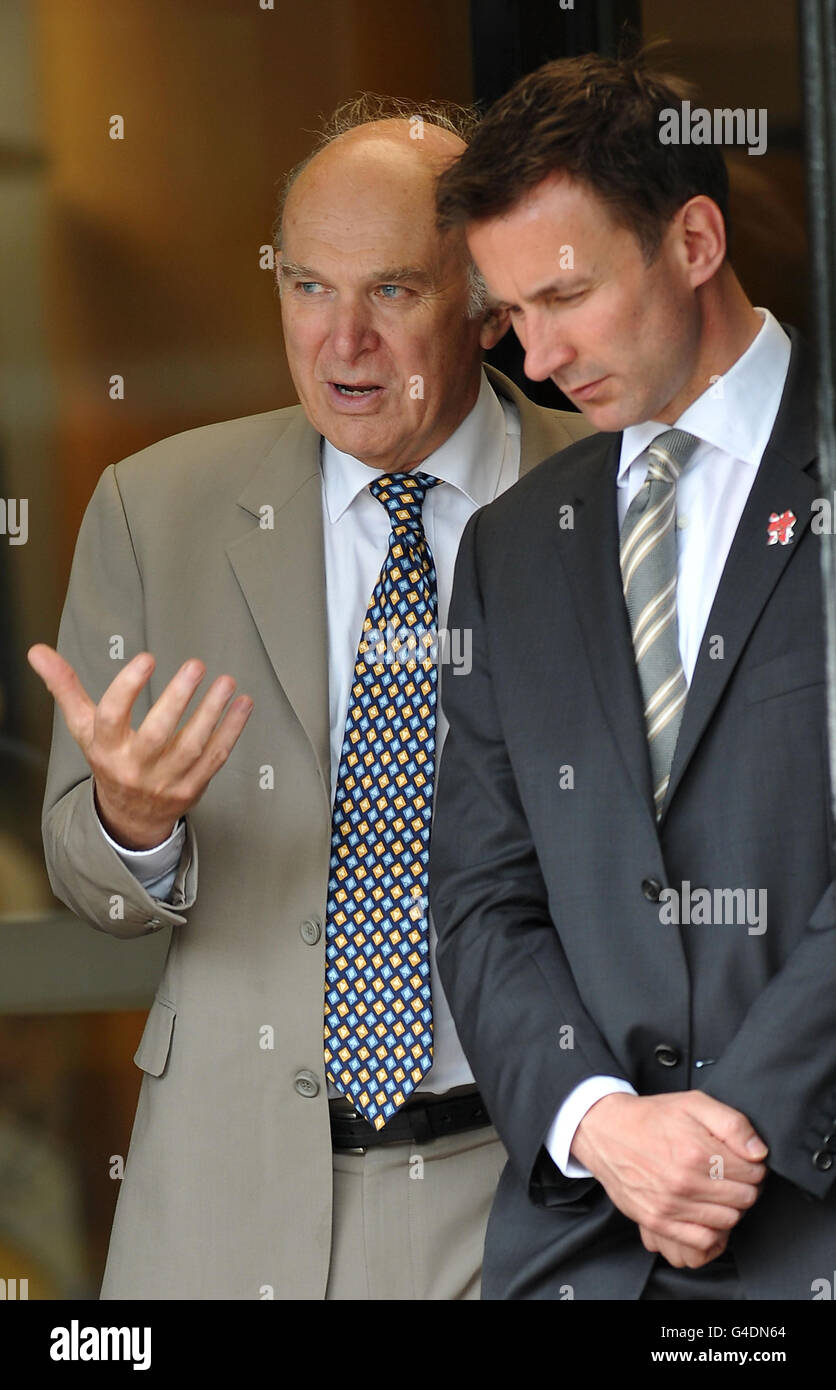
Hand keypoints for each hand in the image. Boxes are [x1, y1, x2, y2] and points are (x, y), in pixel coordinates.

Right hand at [28, 645, 253, 848]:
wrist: (130, 816)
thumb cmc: (108, 758)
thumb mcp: (83, 727)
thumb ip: (65, 687)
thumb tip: (37, 651)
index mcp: (106, 749)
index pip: (111, 718)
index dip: (128, 688)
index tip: (147, 658)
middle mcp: (135, 767)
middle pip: (157, 734)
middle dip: (177, 699)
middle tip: (196, 665)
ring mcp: (166, 780)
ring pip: (192, 747)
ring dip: (212, 713)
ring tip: (226, 681)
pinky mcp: (193, 787)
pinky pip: (216, 758)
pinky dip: (232, 731)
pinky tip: (243, 704)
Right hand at [571, 1091, 766, 1266]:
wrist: (606, 1131)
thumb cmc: (652, 1117)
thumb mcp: (694, 1103)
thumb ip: (733, 1123)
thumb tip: (759, 1152)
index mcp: (697, 1150)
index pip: (753, 1172)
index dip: (754, 1166)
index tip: (744, 1161)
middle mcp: (684, 1181)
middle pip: (744, 1198)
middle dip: (746, 1186)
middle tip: (733, 1176)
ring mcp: (670, 1204)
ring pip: (728, 1220)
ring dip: (731, 1207)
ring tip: (719, 1192)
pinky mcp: (657, 1221)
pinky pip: (703, 1240)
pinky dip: (712, 1230)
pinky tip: (706, 1211)